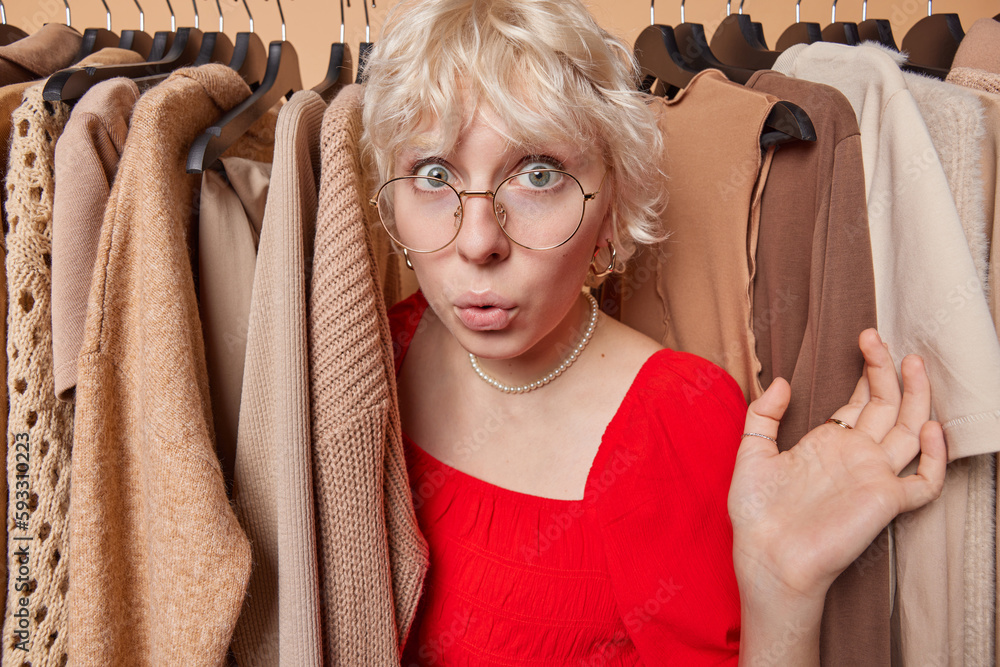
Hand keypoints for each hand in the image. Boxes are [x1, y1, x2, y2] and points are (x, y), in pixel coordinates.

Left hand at [729, 329, 945, 607]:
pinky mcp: (884, 502)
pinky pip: (924, 481)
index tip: (864, 337)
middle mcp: (855, 456)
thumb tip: (782, 380)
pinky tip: (928, 427)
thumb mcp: (751, 453)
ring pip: (910, 430)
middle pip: (886, 405)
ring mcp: (873, 476)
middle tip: (876, 336)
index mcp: (827, 443)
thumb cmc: (756, 513)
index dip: (866, 369)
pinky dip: (934, 456)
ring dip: (917, 397)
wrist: (765, 556)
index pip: (859, 400)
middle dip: (887, 370)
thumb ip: (763, 415)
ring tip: (914, 362)